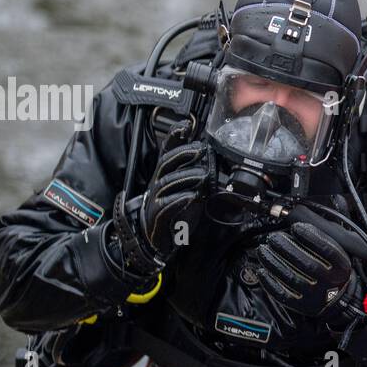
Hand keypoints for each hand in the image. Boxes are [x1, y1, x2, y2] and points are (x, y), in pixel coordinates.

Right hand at [136, 132, 213, 261]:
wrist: (156, 240)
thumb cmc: (173, 213)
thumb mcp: (187, 190)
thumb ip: (196, 176)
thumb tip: (211, 160)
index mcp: (164, 175)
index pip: (167, 152)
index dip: (174, 138)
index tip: (186, 126)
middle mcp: (157, 184)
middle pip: (166, 163)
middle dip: (183, 154)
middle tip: (201, 150)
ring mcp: (155, 199)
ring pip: (168, 183)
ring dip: (186, 177)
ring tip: (203, 176)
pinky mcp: (157, 216)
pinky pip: (166, 206)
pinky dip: (179, 200)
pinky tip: (191, 197)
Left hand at [255, 222, 361, 319]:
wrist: (337, 300)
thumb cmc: (332, 271)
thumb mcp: (337, 254)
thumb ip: (322, 240)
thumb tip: (300, 226)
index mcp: (341, 268)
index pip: (327, 250)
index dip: (310, 237)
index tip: (296, 227)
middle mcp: (329, 282)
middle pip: (307, 264)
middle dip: (287, 248)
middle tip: (273, 238)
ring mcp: (315, 296)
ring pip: (291, 278)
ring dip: (273, 261)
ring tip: (263, 250)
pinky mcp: (301, 305)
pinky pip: (282, 294)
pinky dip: (269, 282)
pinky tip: (262, 270)